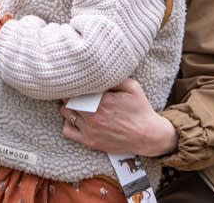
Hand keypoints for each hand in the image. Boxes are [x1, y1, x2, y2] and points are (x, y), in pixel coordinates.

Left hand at [59, 78, 177, 156]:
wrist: (148, 136)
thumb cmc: (140, 109)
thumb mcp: (132, 87)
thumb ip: (115, 77)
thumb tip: (98, 71)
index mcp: (103, 101)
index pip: (76, 88)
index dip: (74, 83)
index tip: (76, 81)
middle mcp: (94, 116)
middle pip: (67, 100)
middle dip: (69, 94)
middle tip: (73, 91)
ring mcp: (91, 130)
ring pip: (66, 114)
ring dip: (68, 107)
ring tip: (74, 103)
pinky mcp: (90, 142)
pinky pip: (67, 131)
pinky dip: (68, 124)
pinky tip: (75, 119)